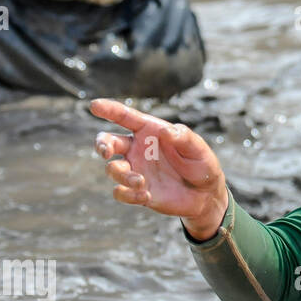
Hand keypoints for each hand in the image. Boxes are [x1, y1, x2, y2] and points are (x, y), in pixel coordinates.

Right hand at [90, 99, 228, 240]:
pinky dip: (128, 194)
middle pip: (108, 141)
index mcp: (150, 132)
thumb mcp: (198, 148)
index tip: (94, 105)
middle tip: (106, 151)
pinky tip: (146, 195)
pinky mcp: (136, 191)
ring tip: (141, 182)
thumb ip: (183, 137)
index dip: (109, 109)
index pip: (126, 117)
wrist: (205, 194)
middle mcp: (137, 149)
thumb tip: (165, 130)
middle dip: (102, 144)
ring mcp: (135, 170)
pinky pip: (120, 192)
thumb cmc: (201, 163)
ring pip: (112, 169)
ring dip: (122, 175)